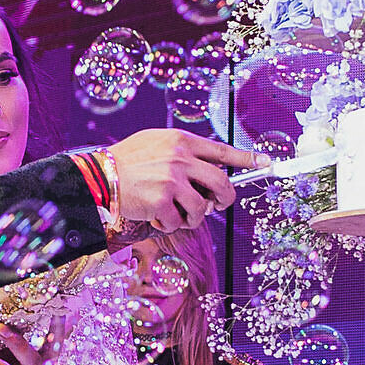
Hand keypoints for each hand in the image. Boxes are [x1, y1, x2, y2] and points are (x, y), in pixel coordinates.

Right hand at [109, 129, 260, 233]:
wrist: (98, 175)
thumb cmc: (127, 161)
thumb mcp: (157, 142)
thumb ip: (183, 152)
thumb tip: (210, 169)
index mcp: (182, 141)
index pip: (223, 151)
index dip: (247, 159)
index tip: (266, 163)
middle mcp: (180, 158)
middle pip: (222, 184)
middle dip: (224, 199)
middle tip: (216, 204)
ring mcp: (172, 180)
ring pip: (203, 207)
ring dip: (194, 216)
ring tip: (177, 213)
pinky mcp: (162, 200)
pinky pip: (180, 221)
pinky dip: (171, 223)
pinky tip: (157, 215)